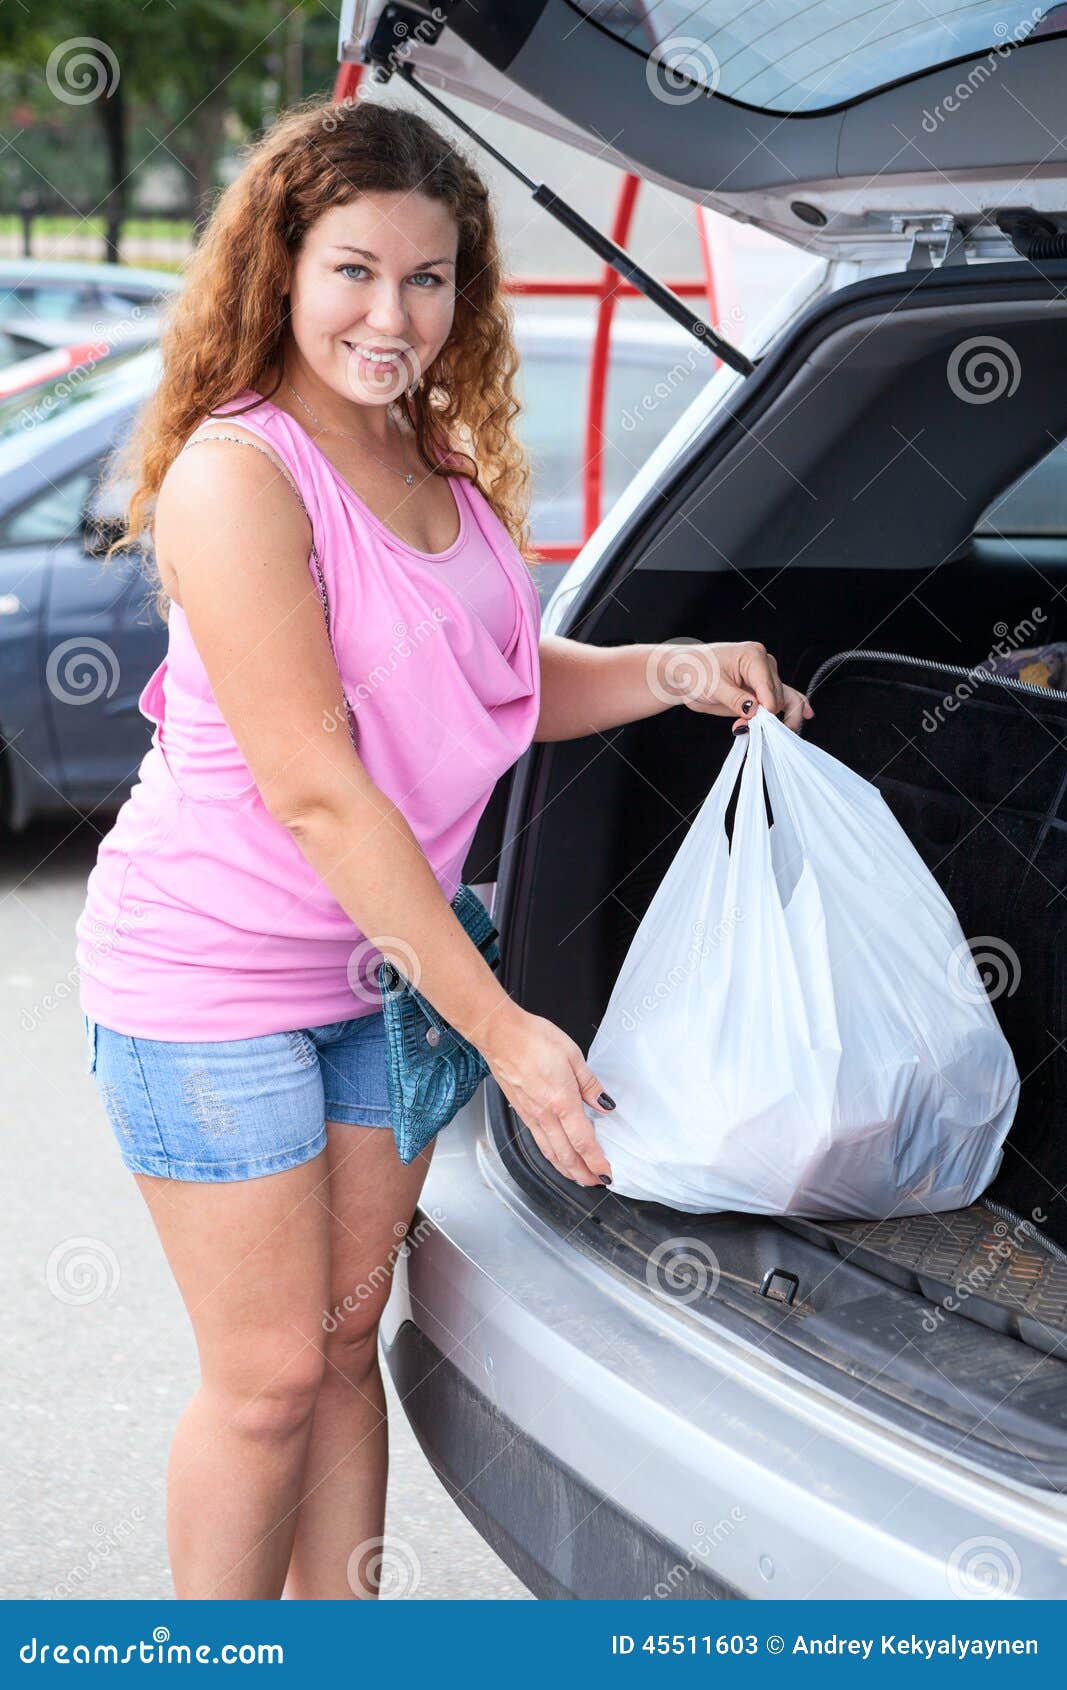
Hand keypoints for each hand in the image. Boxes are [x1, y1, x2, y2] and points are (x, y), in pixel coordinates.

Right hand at [477, 1005, 614, 1187]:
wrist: (500, 1034)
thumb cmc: (533, 1039)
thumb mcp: (573, 1055)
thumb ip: (590, 1084)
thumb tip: (604, 1104)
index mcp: (562, 1101)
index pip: (584, 1142)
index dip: (597, 1162)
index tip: (607, 1173)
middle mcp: (545, 1114)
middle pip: (566, 1156)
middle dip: (584, 1174)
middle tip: (597, 1182)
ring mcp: (530, 1115)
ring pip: (550, 1153)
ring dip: (566, 1169)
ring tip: (579, 1177)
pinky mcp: (521, 1111)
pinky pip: (538, 1141)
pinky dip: (550, 1156)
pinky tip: (555, 1155)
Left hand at [660, 639, 813, 735]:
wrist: (683, 671)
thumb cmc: (695, 671)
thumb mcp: (712, 687)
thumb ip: (736, 700)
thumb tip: (755, 712)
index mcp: (753, 656)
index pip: (769, 689)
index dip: (765, 711)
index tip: (755, 724)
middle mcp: (764, 664)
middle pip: (778, 697)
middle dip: (766, 717)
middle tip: (744, 727)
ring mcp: (764, 677)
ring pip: (783, 700)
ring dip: (774, 719)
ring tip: (777, 732)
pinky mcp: (760, 689)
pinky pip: (781, 698)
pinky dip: (791, 707)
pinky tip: (806, 713)